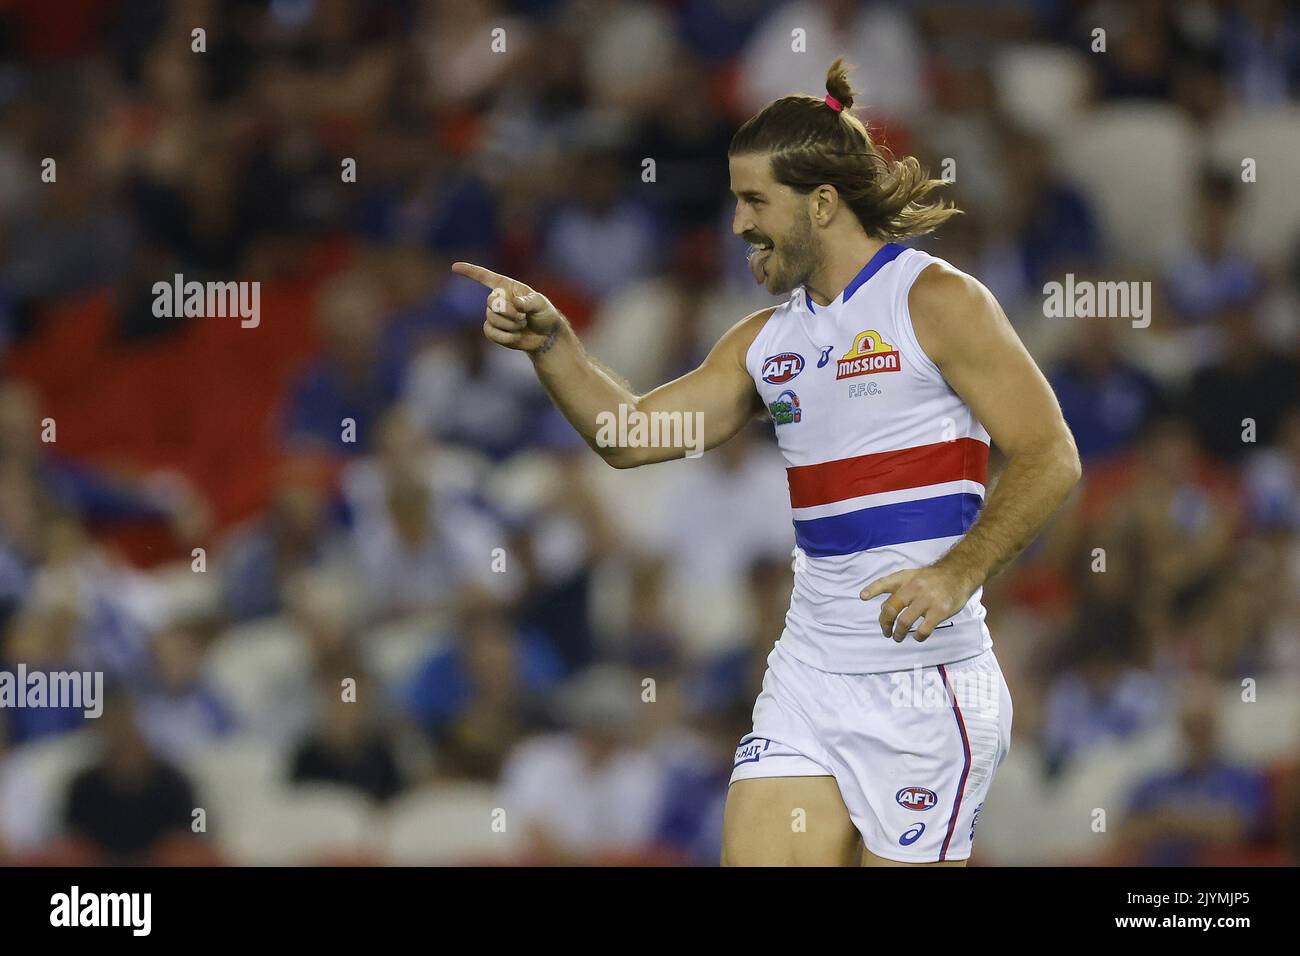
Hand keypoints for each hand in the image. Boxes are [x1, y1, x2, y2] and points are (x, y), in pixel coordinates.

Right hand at [451, 261, 561, 352]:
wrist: (545, 336)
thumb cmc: (544, 314)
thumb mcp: (542, 304)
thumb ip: (530, 302)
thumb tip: (516, 303)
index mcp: (507, 287)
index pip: (485, 277)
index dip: (470, 271)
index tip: (454, 267)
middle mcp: (498, 299)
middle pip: (491, 302)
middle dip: (508, 312)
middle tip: (523, 317)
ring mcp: (493, 315)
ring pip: (491, 319)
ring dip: (510, 325)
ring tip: (522, 325)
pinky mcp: (492, 331)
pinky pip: (490, 332)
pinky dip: (505, 337)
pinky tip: (515, 336)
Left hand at [859, 563, 979, 641]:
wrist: (958, 574)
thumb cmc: (932, 578)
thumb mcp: (912, 576)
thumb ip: (898, 590)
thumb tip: (883, 609)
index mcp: (905, 579)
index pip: (885, 583)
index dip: (872, 589)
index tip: (863, 596)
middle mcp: (913, 588)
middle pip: (891, 609)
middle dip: (885, 624)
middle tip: (885, 632)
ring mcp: (926, 600)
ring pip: (904, 622)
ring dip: (898, 633)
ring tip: (897, 637)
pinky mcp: (939, 612)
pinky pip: (924, 630)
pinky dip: (918, 636)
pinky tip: (917, 637)